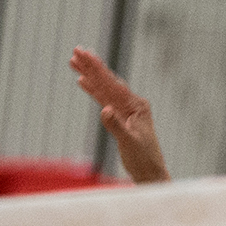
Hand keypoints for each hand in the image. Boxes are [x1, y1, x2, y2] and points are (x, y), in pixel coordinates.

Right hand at [71, 47, 170, 184]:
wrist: (150, 174)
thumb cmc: (144, 160)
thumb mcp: (129, 143)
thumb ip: (116, 126)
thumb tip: (104, 110)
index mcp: (136, 106)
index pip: (112, 84)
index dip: (97, 69)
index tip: (84, 55)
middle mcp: (132, 104)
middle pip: (108, 81)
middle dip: (91, 66)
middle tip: (76, 51)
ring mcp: (126, 110)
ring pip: (104, 89)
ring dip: (90, 75)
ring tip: (75, 62)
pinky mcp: (120, 118)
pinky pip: (104, 100)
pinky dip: (93, 91)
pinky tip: (83, 82)